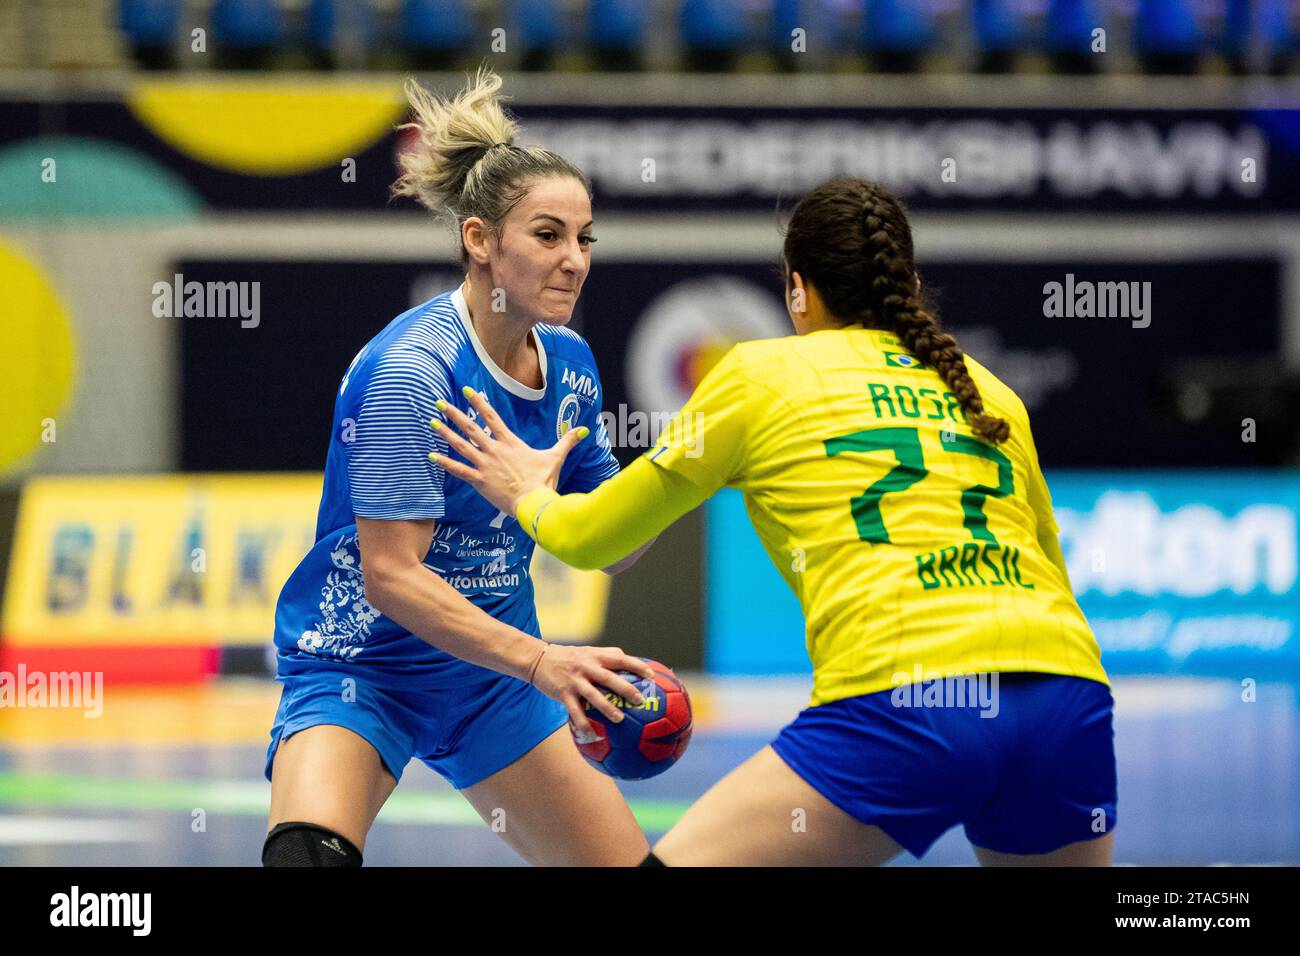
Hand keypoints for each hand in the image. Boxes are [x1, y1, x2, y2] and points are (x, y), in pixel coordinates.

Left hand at [429, 386, 589, 514]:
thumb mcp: (555, 458)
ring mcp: (485, 465)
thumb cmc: (544, 481)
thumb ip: (568, 441)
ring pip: (460, 445)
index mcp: (510, 442)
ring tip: (432, 423)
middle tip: (439, 403)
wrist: (534, 503)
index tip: (468, 390)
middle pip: (470, 427)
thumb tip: (584, 429)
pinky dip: (444, 464)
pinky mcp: (479, 481)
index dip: (479, 402)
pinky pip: (458, 470)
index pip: (491, 416)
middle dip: (454, 413)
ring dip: (445, 433)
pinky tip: (431, 457)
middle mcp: (494, 450)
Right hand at [528, 643, 655, 739]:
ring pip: (593, 695)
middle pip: (609, 678)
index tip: (651, 675)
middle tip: (640, 700)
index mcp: (595, 656)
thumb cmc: (568, 657)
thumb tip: (630, 663)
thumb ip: (606, 656)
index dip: (636, 666)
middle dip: (625, 688)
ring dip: (607, 708)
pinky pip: (575, 711)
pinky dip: (583, 724)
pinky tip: (591, 735)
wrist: (538, 658)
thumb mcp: (587, 652)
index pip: (619, 658)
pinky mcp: (563, 693)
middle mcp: (586, 667)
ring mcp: (574, 681)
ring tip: (619, 719)